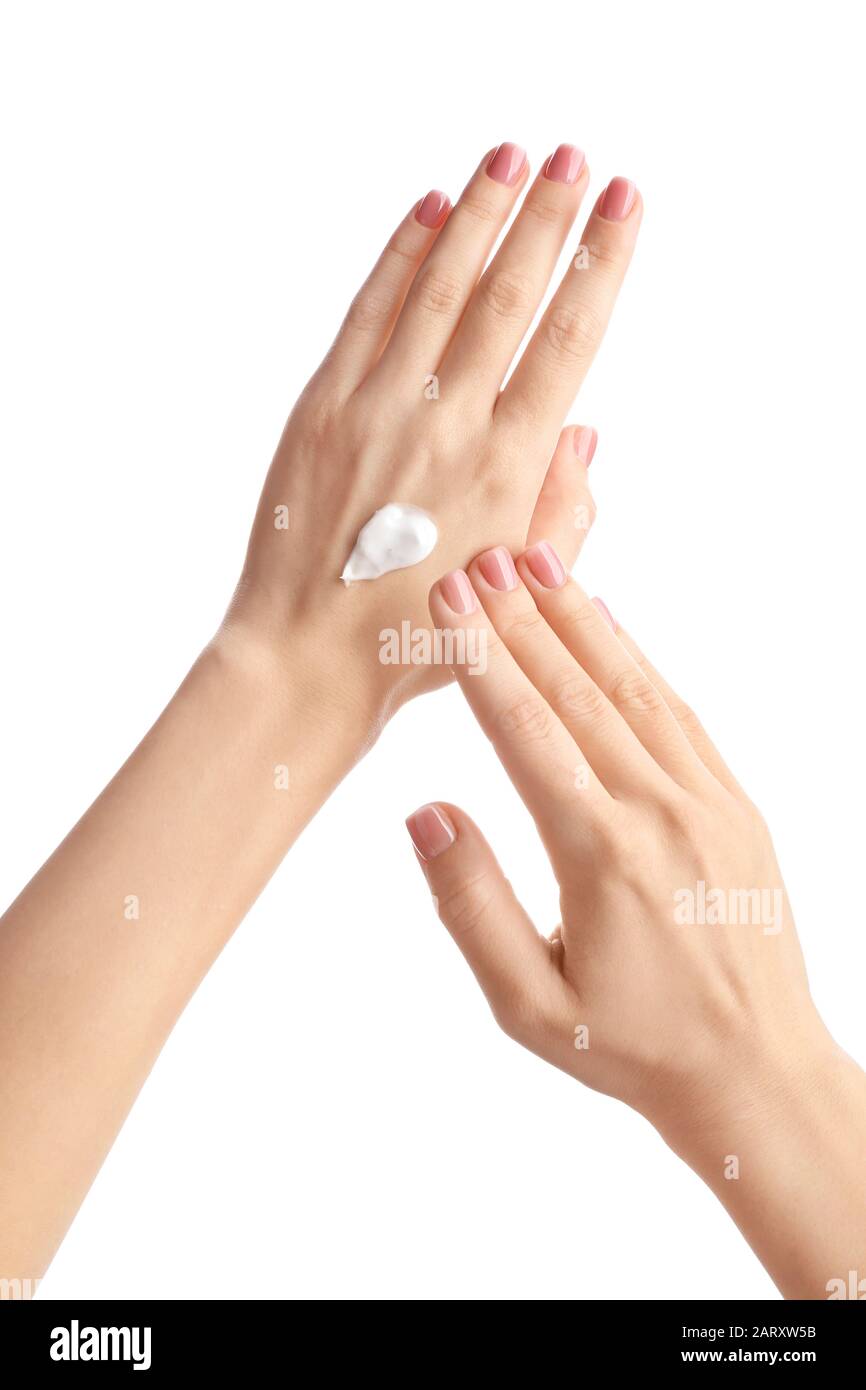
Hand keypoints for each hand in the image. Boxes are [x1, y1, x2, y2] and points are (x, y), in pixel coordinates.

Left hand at [226, 146, 640, 721]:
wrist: (310, 657)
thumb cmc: (422, 634)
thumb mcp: (519, 587)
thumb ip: (565, 508)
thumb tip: (583, 431)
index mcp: (509, 468)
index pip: (569, 340)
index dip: (601, 264)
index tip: (625, 205)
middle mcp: (449, 424)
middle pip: (510, 296)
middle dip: (550, 218)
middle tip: (579, 158)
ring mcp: (379, 407)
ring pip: (440, 287)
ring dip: (480, 214)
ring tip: (512, 156)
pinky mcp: (323, 406)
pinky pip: (367, 311)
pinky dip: (401, 255)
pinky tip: (429, 209)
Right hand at [406, 541, 865, 1295]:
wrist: (755, 1070)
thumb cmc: (632, 1047)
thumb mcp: (527, 1004)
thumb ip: (471, 904)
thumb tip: (425, 810)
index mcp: (602, 857)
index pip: (526, 735)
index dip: (481, 661)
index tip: (446, 602)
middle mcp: (660, 812)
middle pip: (575, 693)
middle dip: (519, 618)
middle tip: (476, 558)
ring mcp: (707, 801)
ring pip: (632, 687)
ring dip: (578, 619)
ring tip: (533, 560)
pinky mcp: (734, 802)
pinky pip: (680, 712)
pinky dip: (637, 658)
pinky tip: (606, 620)